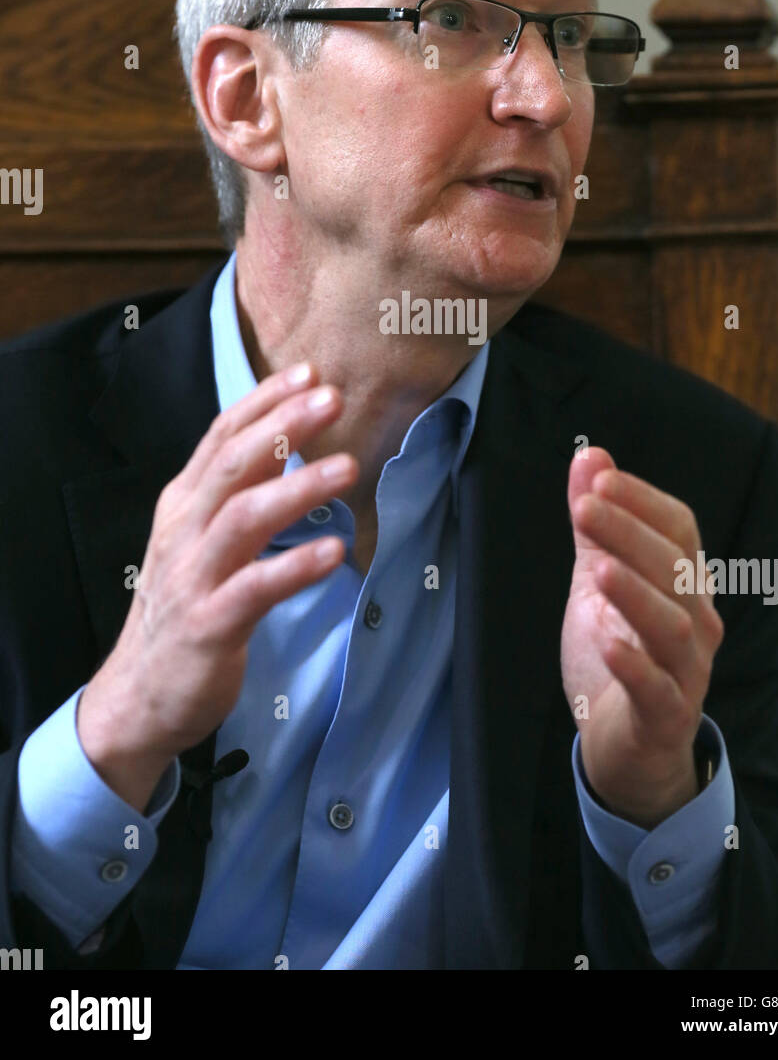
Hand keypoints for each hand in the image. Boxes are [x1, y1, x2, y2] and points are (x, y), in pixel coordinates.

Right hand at [77, 362, 357, 809]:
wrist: (138, 695)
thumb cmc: (184, 607)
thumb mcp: (200, 538)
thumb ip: (236, 491)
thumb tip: (284, 440)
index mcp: (184, 503)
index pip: (222, 436)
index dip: (264, 401)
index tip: (310, 373)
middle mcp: (184, 530)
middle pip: (233, 464)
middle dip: (283, 426)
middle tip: (333, 398)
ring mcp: (193, 576)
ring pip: (243, 518)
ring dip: (297, 488)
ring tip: (348, 467)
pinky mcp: (208, 624)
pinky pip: (254, 588)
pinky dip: (294, 566)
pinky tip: (334, 550)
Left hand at [561, 448, 723, 827]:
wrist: (626, 747)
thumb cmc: (618, 654)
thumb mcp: (598, 581)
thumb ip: (596, 526)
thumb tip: (590, 457)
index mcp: (685, 582)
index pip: (678, 527)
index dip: (641, 500)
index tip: (598, 476)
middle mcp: (696, 620)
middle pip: (674, 568)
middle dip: (630, 533)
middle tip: (588, 506)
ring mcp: (686, 670)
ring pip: (671, 626)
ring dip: (637, 594)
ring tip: (601, 569)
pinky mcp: (666, 715)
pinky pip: (656, 688)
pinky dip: (633, 664)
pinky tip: (606, 641)